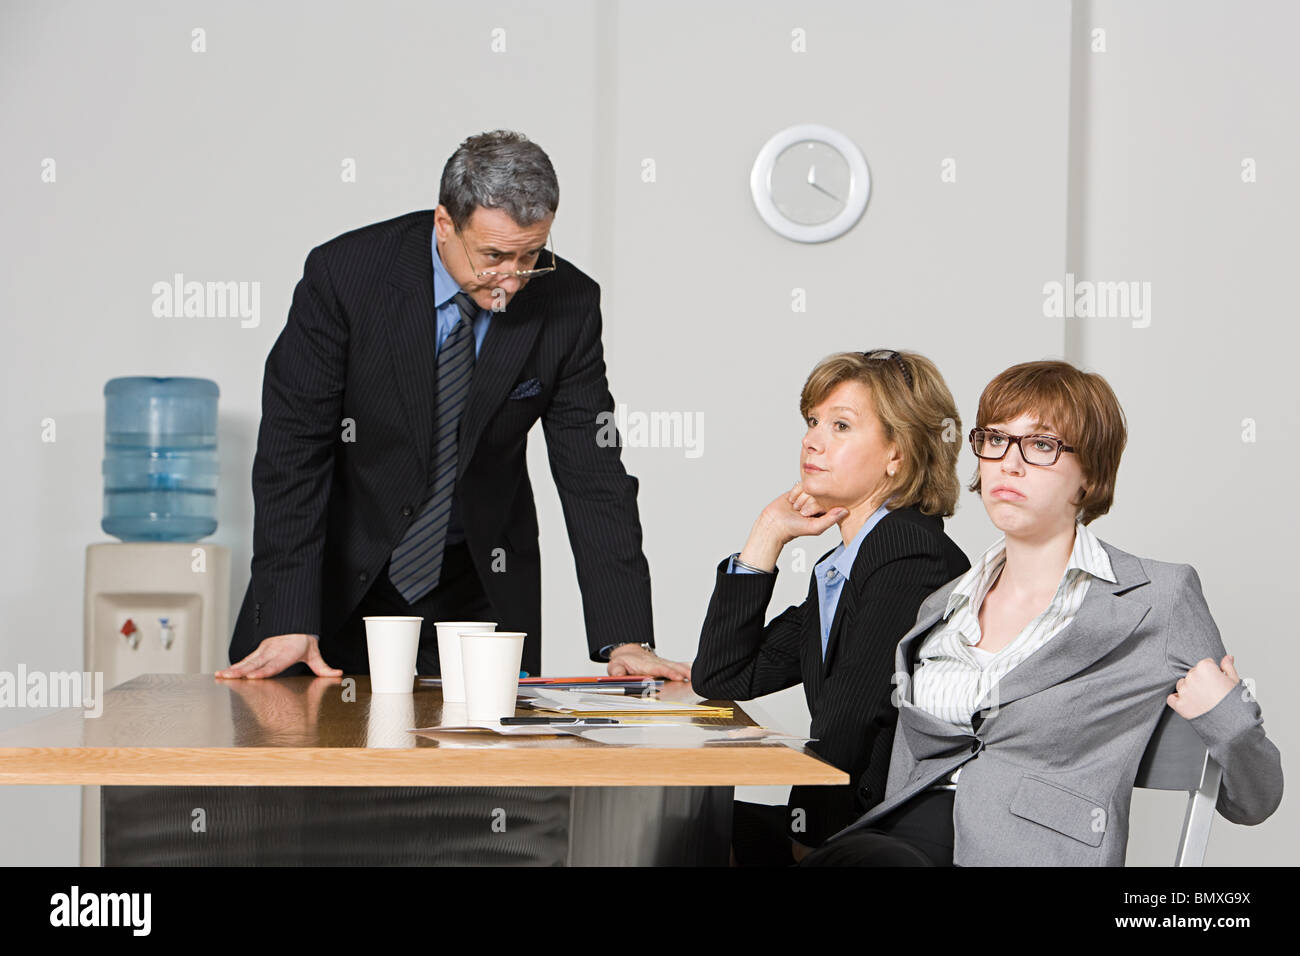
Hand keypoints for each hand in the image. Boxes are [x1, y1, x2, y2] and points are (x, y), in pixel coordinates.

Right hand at [216, 633, 343, 679]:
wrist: (295, 624)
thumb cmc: (303, 640)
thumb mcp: (315, 653)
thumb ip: (324, 667)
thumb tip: (337, 673)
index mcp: (285, 653)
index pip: (273, 664)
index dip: (263, 671)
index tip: (252, 676)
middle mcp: (272, 652)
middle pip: (255, 663)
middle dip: (242, 671)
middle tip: (230, 678)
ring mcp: (263, 651)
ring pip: (246, 661)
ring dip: (233, 669)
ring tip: (221, 676)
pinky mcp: (257, 651)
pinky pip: (244, 660)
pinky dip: (233, 666)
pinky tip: (223, 673)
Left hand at [607, 643, 691, 680]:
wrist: (628, 653)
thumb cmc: (624, 660)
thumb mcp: (616, 665)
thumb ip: (617, 671)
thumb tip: (618, 676)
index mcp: (646, 665)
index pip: (659, 669)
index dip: (669, 673)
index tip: (677, 677)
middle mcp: (657, 664)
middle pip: (672, 667)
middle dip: (683, 672)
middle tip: (693, 678)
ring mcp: (663, 664)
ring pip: (677, 666)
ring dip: (687, 671)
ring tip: (697, 678)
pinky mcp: (666, 666)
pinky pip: (678, 666)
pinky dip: (687, 669)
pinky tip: (695, 674)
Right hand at [738, 483, 848, 570]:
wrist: (774, 523)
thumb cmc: (793, 529)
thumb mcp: (815, 527)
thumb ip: (831, 519)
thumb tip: (845, 510)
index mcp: (824, 512)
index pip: (831, 500)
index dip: (821, 504)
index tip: (810, 513)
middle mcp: (817, 503)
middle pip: (821, 492)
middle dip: (809, 501)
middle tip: (800, 512)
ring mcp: (808, 496)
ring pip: (812, 487)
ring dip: (801, 496)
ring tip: (795, 507)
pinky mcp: (798, 490)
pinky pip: (802, 483)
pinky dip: (795, 491)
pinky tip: (791, 500)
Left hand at [1167, 655, 1238, 718]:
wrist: (1234, 725)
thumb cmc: (1236, 704)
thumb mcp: (1236, 682)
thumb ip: (1228, 667)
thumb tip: (1227, 657)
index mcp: (1205, 668)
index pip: (1204, 664)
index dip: (1212, 673)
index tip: (1217, 682)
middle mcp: (1192, 677)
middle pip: (1192, 674)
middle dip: (1200, 681)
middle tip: (1212, 693)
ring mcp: (1184, 691)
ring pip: (1182, 685)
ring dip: (1189, 690)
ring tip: (1204, 700)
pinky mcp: (1179, 705)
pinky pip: (1172, 699)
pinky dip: (1177, 701)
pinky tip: (1189, 704)